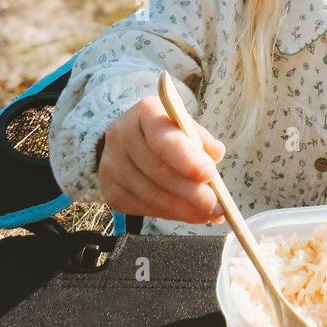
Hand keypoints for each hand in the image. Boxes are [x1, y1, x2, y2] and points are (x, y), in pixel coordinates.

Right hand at [97, 95, 226, 224]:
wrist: (130, 140)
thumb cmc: (166, 133)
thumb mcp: (185, 126)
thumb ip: (201, 139)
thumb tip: (216, 153)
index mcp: (144, 113)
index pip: (163, 139)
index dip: (187, 159)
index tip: (210, 174)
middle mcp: (121, 136)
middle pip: (158, 170)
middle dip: (191, 191)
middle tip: (216, 206)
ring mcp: (111, 164)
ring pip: (150, 194)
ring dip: (183, 208)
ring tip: (208, 214)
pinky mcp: (110, 189)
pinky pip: (142, 207)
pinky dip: (169, 213)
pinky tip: (187, 213)